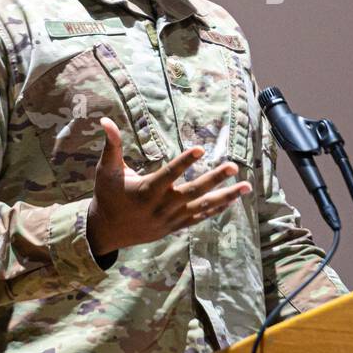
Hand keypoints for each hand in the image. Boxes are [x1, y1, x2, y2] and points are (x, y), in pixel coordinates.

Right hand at [86, 116, 249, 256]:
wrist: (106, 232)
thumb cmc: (107, 195)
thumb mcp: (106, 170)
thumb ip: (111, 145)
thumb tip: (105, 120)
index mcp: (145, 191)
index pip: (168, 175)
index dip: (184, 162)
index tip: (200, 148)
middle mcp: (160, 207)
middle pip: (192, 192)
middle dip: (214, 179)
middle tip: (233, 166)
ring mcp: (170, 219)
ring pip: (201, 207)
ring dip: (225, 197)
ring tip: (246, 187)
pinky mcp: (174, 227)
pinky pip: (199, 218)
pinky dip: (216, 209)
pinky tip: (233, 199)